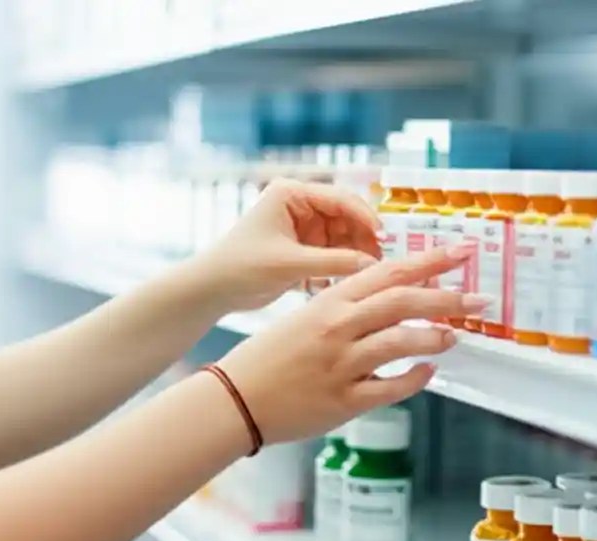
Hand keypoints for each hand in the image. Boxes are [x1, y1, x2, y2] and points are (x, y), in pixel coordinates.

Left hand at [190, 179, 381, 311]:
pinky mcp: (302, 249)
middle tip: (379, 262)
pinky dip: (337, 268)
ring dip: (352, 257)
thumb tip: (372, 263)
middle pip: (346, 218)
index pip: (340, 199)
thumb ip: (333, 263)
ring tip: (361, 277)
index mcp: (292, 194)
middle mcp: (299, 206)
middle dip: (362, 240)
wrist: (212, 290)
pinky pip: (332, 255)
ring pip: (342, 239)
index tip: (384, 238)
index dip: (365, 217)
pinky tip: (335, 284)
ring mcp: (301, 228)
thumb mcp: (290, 264)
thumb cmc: (242, 267)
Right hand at [215, 245, 487, 445]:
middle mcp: (337, 328)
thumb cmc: (267, 359)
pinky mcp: (344, 400)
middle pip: (403, 301)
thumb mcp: (303, 319)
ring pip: (401, 340)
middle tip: (480, 299)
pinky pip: (391, 388)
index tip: (462, 252)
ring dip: (434, 336)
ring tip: (454, 336)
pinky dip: (415, 379)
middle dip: (447, 296)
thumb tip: (392, 305)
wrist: (234, 400)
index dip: (430, 261)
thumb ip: (346, 310)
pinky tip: (427, 372)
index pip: (389, 271)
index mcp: (328, 302)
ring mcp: (341, 364)